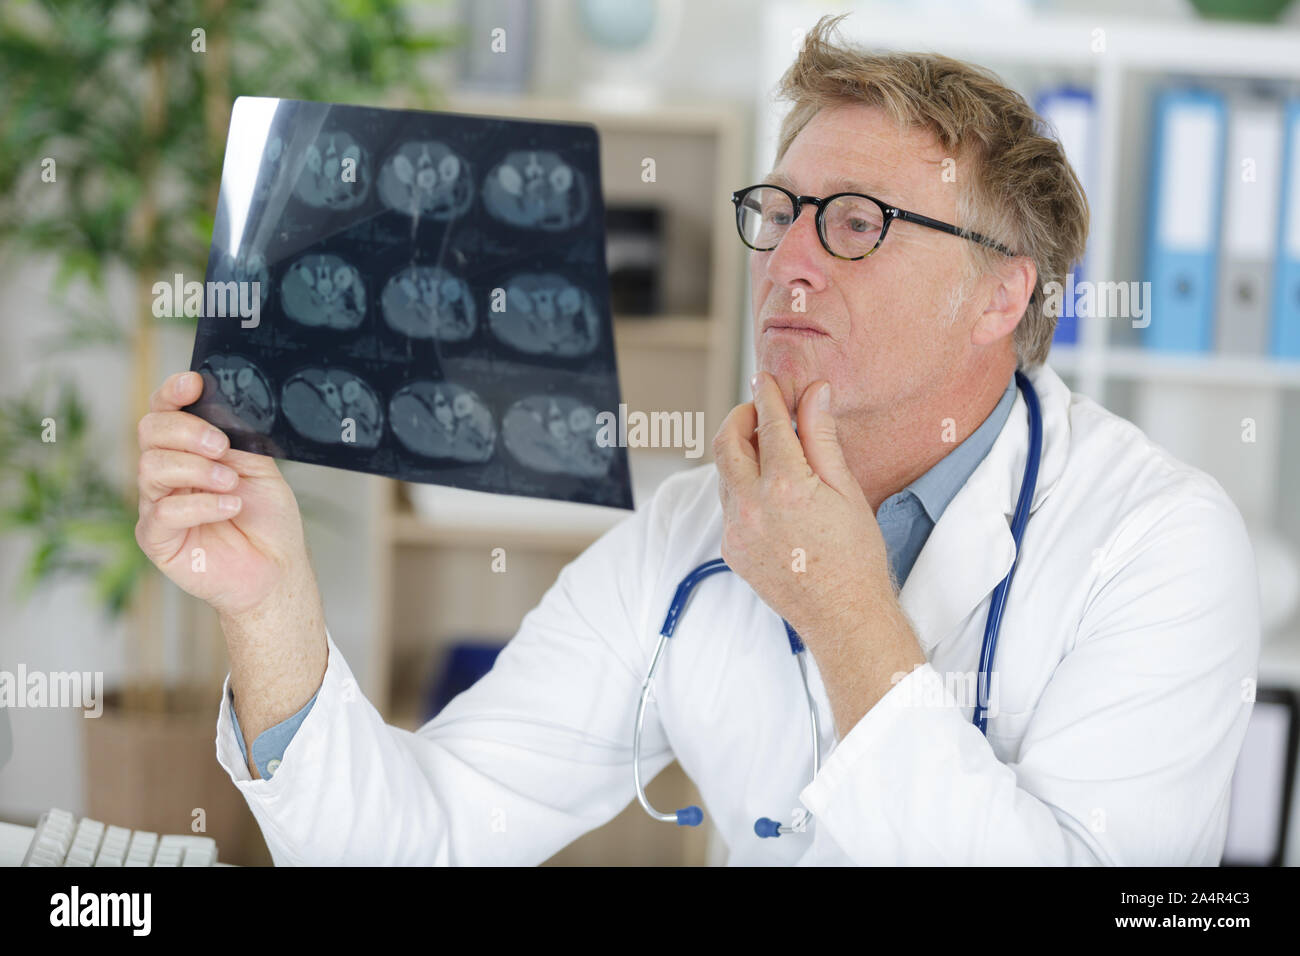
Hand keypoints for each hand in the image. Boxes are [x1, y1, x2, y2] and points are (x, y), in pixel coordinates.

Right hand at [135, 371, 312, 619]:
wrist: (277, 570)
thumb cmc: (267, 522)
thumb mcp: (261, 468)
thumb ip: (238, 440)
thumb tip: (222, 409)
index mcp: (190, 451)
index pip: (166, 412)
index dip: (173, 393)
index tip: (194, 384)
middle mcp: (169, 473)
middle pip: (150, 431)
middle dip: (186, 431)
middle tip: (221, 446)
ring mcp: (158, 504)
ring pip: (152, 467)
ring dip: (197, 469)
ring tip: (231, 483)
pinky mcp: (157, 538)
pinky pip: (163, 511)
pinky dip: (201, 504)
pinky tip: (230, 507)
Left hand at [712, 371, 890, 644]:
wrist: (844, 616)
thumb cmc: (855, 556)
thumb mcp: (845, 489)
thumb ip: (821, 438)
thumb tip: (813, 394)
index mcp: (785, 486)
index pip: (769, 424)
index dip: (768, 396)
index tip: (767, 380)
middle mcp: (752, 507)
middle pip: (727, 443)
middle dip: (739, 418)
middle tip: (758, 410)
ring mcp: (736, 530)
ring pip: (724, 474)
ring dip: (739, 454)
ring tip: (768, 450)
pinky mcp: (730, 549)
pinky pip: (728, 505)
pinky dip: (742, 487)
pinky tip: (769, 492)